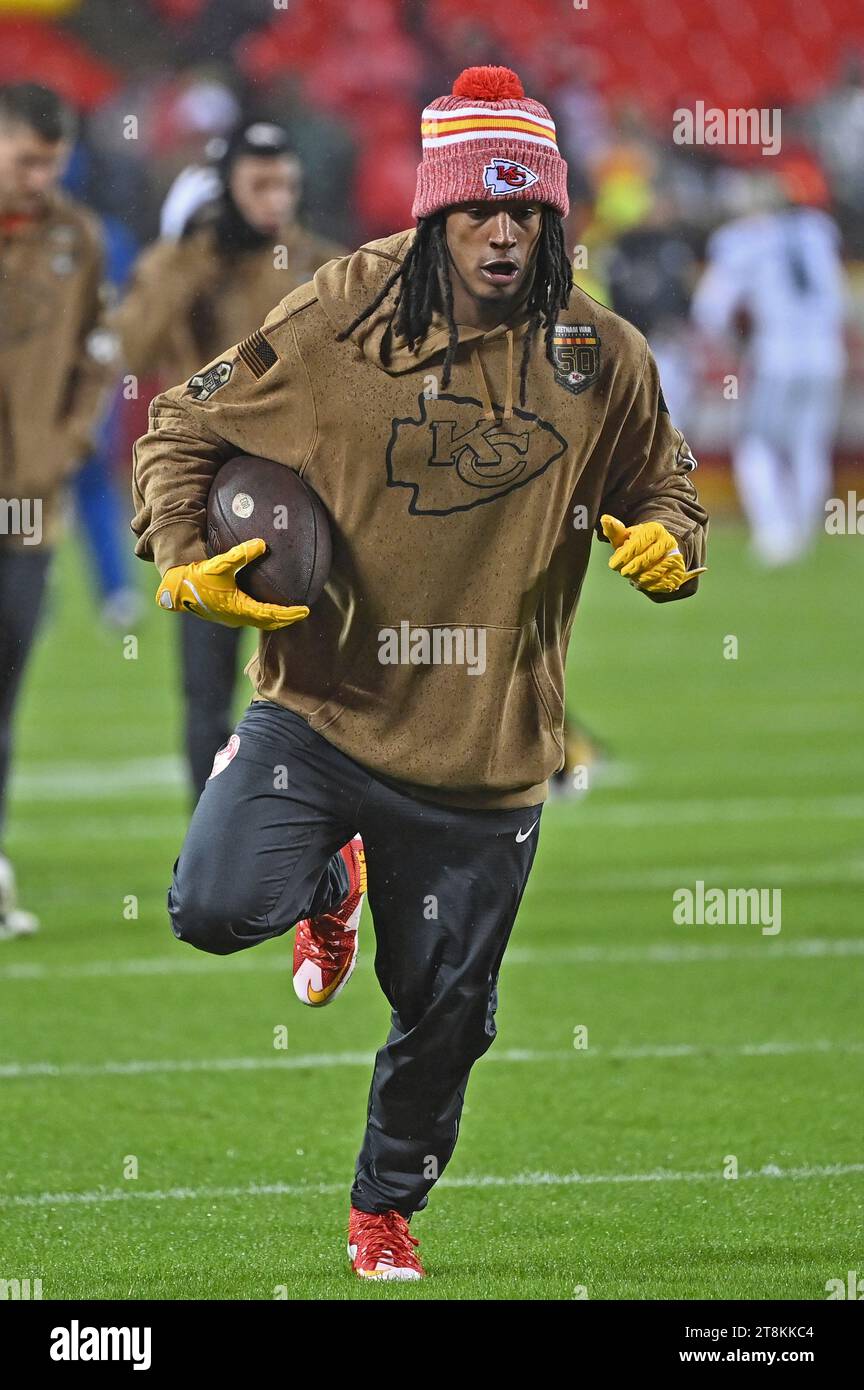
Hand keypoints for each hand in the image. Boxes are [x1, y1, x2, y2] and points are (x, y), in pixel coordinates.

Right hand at [156, 539, 308, 629]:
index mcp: (239, 608)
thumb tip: (262, 543)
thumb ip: (241, 554)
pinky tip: (270, 607)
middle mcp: (237, 618)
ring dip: (276, 619)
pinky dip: (265, 615)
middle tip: (303, 612)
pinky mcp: (228, 616)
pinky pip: (253, 618)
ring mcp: (232, 619)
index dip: (289, 614)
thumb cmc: (197, 577)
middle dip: (287, 619)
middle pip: (269, 623)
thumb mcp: (219, 564)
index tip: (305, 610)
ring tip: (291, 612)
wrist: (177, 589)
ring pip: (261, 623)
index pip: (271, 614)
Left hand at [600, 515, 705, 593]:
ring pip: (653, 573)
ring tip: (633, 575)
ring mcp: (675, 556)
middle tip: (623, 572)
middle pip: (645, 560)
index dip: (622, 557)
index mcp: (654, 530)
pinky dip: (649, 585)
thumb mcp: (625, 536)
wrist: (660, 550)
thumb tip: (605, 519)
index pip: (636, 545)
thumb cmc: (637, 544)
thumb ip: (615, 530)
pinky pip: (661, 583)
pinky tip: (643, 581)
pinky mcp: (678, 571)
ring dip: (639, 578)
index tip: (613, 565)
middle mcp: (668, 542)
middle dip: (630, 569)